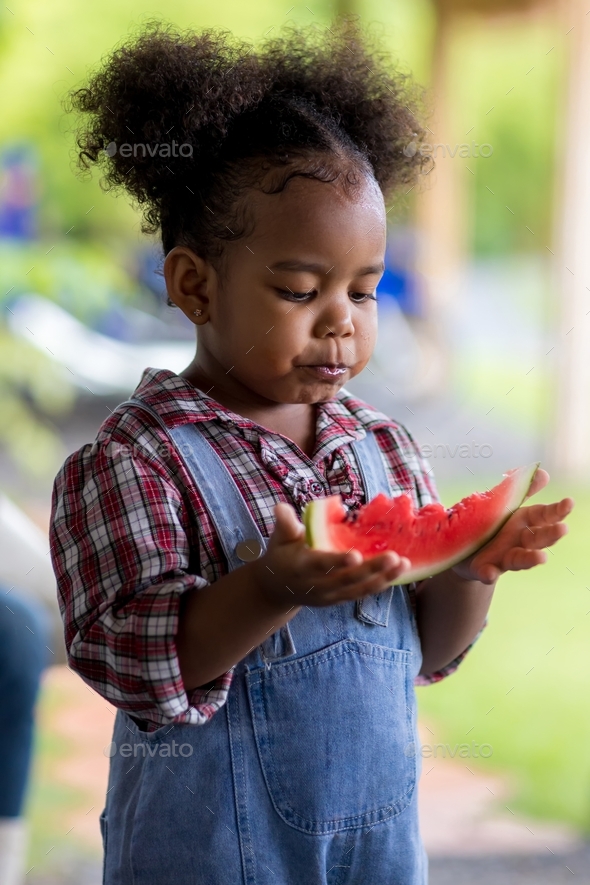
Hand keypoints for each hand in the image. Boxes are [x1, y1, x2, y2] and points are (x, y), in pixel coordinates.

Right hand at [253, 502, 409, 607]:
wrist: (277, 588)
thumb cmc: (281, 555)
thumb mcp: (279, 538)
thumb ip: (284, 523)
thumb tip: (282, 507)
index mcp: (301, 567)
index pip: (321, 564)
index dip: (338, 561)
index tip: (356, 555)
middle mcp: (317, 585)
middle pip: (347, 579)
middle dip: (372, 569)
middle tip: (395, 557)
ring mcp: (330, 595)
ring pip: (359, 588)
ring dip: (383, 577)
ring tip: (404, 564)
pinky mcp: (339, 599)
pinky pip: (362, 592)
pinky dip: (381, 583)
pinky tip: (399, 573)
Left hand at [451, 468, 573, 583]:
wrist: (463, 548)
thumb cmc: (490, 523)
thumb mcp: (503, 503)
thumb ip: (522, 489)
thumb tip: (544, 472)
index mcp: (524, 522)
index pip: (545, 516)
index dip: (557, 510)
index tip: (569, 502)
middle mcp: (519, 542)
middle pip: (537, 539)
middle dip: (551, 535)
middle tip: (563, 529)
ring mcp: (503, 557)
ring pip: (520, 559)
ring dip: (530, 559)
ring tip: (541, 558)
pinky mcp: (484, 569)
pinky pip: (487, 572)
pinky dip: (489, 574)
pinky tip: (490, 574)